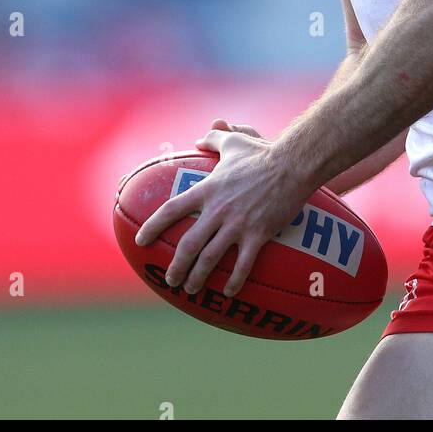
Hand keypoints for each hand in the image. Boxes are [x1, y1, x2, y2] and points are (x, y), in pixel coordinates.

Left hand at [134, 118, 310, 298]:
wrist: (292, 165)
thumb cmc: (263, 154)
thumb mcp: (235, 142)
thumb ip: (215, 138)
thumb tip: (200, 138)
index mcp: (208, 190)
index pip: (171, 210)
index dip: (153, 226)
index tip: (140, 241)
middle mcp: (218, 210)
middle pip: (188, 244)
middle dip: (176, 266)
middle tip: (171, 279)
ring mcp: (237, 224)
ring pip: (210, 258)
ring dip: (197, 277)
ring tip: (191, 289)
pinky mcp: (258, 234)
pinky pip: (243, 264)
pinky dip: (234, 281)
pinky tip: (229, 292)